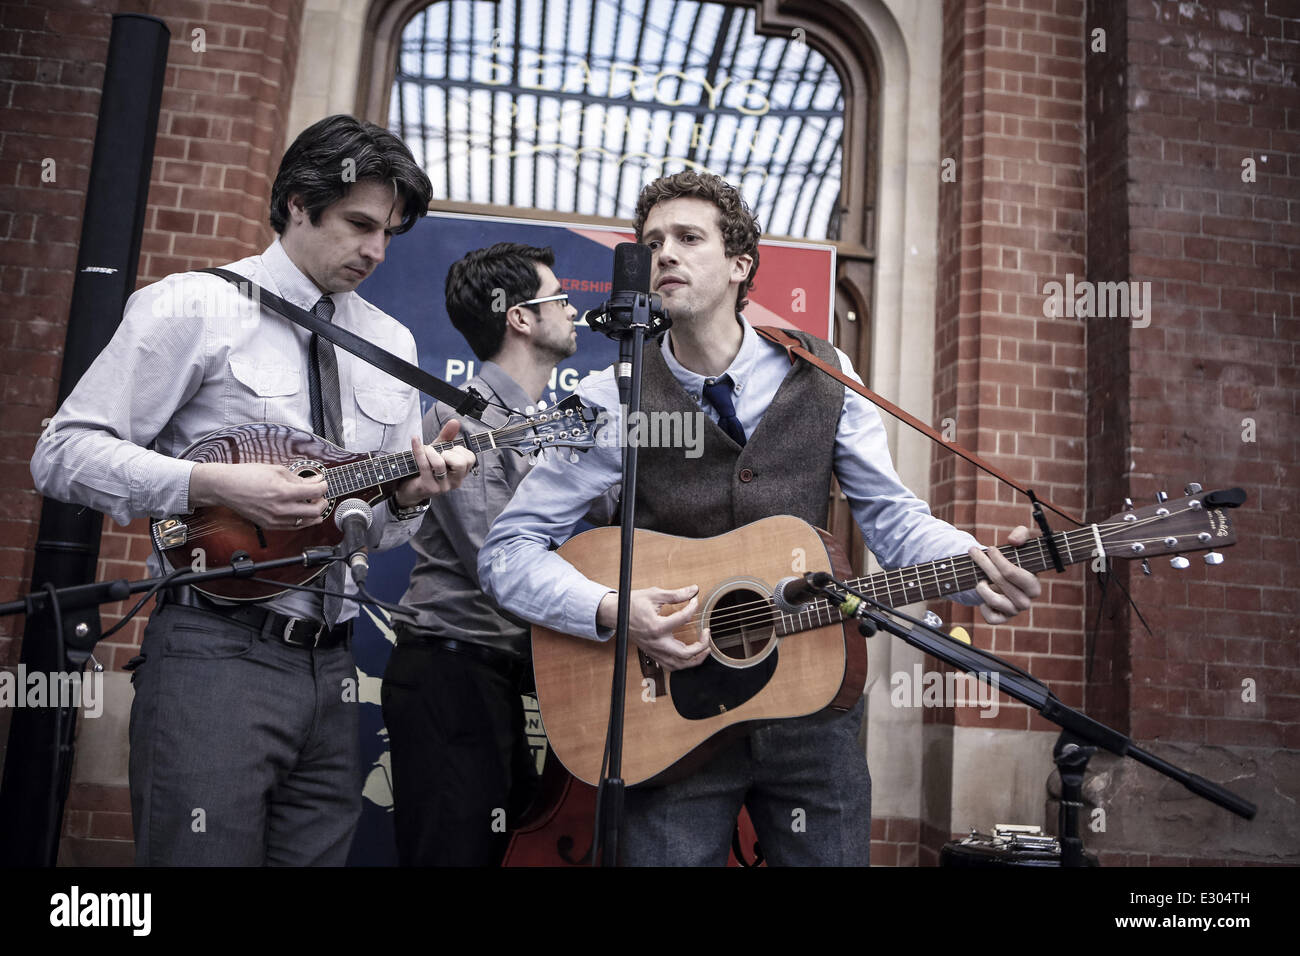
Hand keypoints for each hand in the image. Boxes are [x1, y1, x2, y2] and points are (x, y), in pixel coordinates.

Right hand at [189, 462, 327, 529]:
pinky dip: (302, 520)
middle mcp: (281, 509)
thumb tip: (316, 480)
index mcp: (283, 492)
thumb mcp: (277, 470)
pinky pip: (293, 527)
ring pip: (306, 522)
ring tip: (313, 503)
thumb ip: (299, 478)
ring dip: (314, 513)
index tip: (322, 483)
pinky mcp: (270, 525)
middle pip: (315, 511)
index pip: (316, 492)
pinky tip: (302, 512)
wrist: (226, 487)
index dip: (323, 486)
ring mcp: (275, 519)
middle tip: (321, 495)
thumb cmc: (248, 476)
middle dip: (323, 502)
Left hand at [393, 419, 476, 505]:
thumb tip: (455, 421)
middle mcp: (455, 482)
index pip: (470, 459)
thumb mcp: (439, 450)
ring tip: (426, 450)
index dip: (459, 449)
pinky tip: (415, 440)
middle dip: (448, 452)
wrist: (410, 486)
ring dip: (430, 451)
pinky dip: (418, 450)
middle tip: (440, 454)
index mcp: (461, 474)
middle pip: (460, 463)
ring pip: (440, 464)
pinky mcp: (428, 487)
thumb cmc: (427, 467)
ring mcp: (442, 487)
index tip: (449, 449)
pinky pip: (424, 465)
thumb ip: (448, 436)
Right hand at [596, 585, 711, 671]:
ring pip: (679, 665)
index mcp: (656, 626)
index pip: (683, 618)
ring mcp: (654, 650)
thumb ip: (676, 594)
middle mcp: (656, 642)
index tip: (695, 600)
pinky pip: (671, 666)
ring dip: (695, 659)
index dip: (693, 607)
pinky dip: (683, 663)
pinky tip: (690, 655)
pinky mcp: (653, 654)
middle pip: (685, 653)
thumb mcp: (654, 595)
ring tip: (704, 648)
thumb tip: (693, 590)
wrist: (616, 615)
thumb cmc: (632, 604)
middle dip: (701, 646)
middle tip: (707, 633)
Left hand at [970, 525, 1041, 623]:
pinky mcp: (1001, 619)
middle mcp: (1026, 601)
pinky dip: (983, 607)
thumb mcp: (1020, 543)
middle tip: (973, 551)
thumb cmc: (1013, 559)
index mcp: (1033, 585)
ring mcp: (1013, 611)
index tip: (989, 549)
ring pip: (993, 600)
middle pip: (999, 581)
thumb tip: (1013, 541)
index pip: (1012, 573)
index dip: (998, 560)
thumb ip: (1021, 535)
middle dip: (984, 564)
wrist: (1003, 577)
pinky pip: (991, 618)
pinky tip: (984, 595)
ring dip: (981, 586)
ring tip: (979, 578)